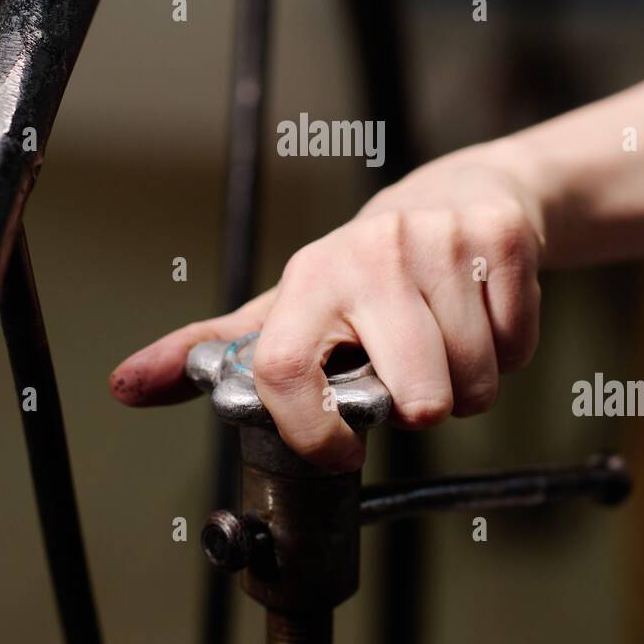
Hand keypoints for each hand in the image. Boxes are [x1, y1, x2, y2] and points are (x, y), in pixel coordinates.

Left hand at [109, 142, 545, 470]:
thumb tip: (126, 387)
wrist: (461, 192)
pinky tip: (481, 314)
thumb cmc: (368, 269)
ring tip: (448, 343)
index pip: (286, 368)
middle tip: (414, 378)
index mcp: (310, 276)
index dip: (312, 430)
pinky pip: (517, 347)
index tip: (341, 451)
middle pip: (415, 398)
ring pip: (473, 381)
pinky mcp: (500, 240)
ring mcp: (439, 242)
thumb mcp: (291, 304)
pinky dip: (508, 350)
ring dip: (469, 382)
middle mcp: (371, 251)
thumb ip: (215, 350)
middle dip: (422, 408)